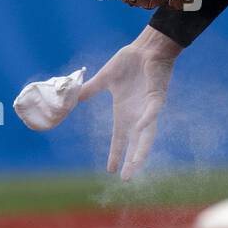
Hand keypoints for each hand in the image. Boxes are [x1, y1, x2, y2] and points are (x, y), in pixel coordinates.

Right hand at [79, 25, 182, 178]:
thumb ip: (90, 90)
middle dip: (131, 161)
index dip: (115, 154)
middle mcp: (137, 114)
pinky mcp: (157, 96)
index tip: (110, 171)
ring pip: (147, 134)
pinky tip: (141, 126)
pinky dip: (148, 119)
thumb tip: (70, 97)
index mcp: (124, 112)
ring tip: (136, 164)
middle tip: (126, 179)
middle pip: (135, 144)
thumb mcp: (105, 78)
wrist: (146, 48)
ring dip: (142, 149)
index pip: (120, 139)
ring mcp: (148, 107)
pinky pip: (153, 111)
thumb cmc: (129, 62)